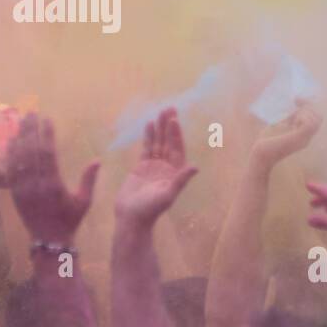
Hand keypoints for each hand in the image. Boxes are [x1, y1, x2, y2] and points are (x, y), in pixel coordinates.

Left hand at [6, 114, 99, 244]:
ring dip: (19, 138)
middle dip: (30, 130)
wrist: (49, 241)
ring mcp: (23, 189)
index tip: (47, 119)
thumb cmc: (70, 220)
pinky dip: (9, 155)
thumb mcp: (84, 202)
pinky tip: (9, 141)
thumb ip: (89, 180)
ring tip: (19, 121)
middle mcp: (37, 185)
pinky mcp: (14, 193)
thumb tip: (97, 160)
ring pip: (18, 158)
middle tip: (30, 112)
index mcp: (54, 185)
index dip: (46, 135)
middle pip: (31, 151)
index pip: (48, 154)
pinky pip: (9, 171)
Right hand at [115, 107, 197, 226]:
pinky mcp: (141, 167)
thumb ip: (180, 180)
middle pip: (168, 142)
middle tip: (169, 108)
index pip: (176, 149)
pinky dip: (148, 136)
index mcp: (174, 173)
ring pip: (158, 143)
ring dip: (159, 128)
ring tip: (159, 112)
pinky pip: (146, 148)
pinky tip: (148, 125)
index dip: (176, 134)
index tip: (174, 119)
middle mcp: (166, 167)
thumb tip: (196, 167)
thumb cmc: (150, 210)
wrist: (131, 218)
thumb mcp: (167, 195)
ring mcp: (154, 166)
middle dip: (169, 126)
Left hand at [251, 101, 320, 168]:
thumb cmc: (266, 142)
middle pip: (319, 118)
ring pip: (316, 120)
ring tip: (292, 115)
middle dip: (308, 107)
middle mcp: (306, 138)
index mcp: (303, 134)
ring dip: (305, 112)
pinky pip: (309, 124)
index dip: (308, 106)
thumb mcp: (278, 125)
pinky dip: (301, 117)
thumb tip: (292, 106)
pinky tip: (292, 120)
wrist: (260, 155)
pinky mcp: (297, 139)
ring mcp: (303, 139)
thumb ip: (287, 118)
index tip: (296, 100)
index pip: (316, 118)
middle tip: (295, 103)